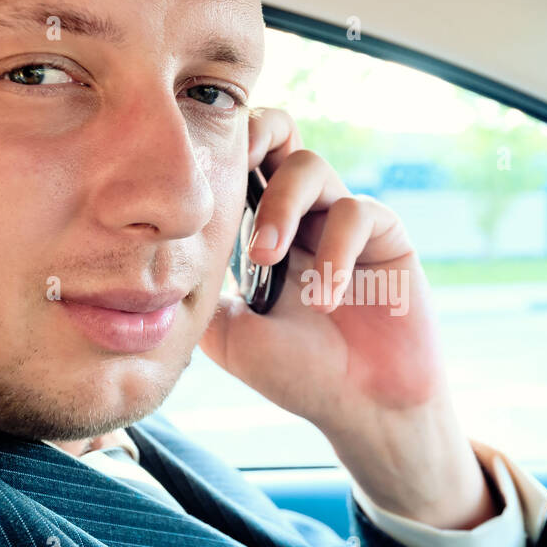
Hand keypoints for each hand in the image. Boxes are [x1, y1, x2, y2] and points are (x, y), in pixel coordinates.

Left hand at [198, 109, 493, 529]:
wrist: (365, 411)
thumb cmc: (302, 377)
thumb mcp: (230, 336)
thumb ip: (201, 292)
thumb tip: (160, 259)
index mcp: (265, 233)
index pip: (242, 166)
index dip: (222, 151)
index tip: (195, 170)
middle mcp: (305, 218)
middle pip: (280, 135)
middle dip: (255, 136)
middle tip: (233, 171)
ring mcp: (345, 223)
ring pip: (310, 167)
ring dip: (281, 207)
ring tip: (267, 258)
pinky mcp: (386, 236)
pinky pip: (356, 212)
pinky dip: (334, 252)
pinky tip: (326, 299)